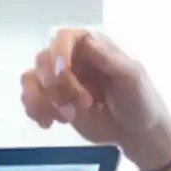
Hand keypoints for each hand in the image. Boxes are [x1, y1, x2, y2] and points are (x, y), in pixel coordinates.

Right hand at [20, 28, 170, 168]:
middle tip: (81, 105)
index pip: (64, 37)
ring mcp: (61, 80)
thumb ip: (109, 59)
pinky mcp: (53, 100)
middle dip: (56, 85)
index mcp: (92, 46)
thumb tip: (87, 40)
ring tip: (64, 117)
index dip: (58, 53)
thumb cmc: (140, 101)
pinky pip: (30, 97)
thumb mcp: (132, 77)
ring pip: (32, 78)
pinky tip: (50, 123)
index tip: (62, 75)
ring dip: (41, 99)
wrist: (136, 134)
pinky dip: (34, 109)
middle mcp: (72, 58)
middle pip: (44, 59)